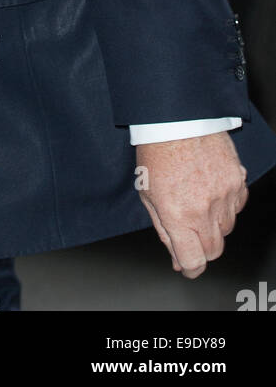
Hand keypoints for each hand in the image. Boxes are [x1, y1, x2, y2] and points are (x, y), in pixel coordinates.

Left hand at [136, 131, 247, 277]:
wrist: (177, 118)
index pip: (193, 261)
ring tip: (196, 203)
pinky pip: (237, 207)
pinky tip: (211, 192)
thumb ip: (164, 229)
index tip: (187, 266)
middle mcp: (204, 209)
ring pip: (226, 229)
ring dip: (213, 226)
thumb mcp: (148, 194)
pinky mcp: (237, 180)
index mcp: (178, 214)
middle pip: (213, 251)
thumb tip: (176, 257)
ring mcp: (224, 195)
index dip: (190, 269)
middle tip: (189, 235)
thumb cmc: (157, 151)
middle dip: (200, 250)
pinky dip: (226, 206)